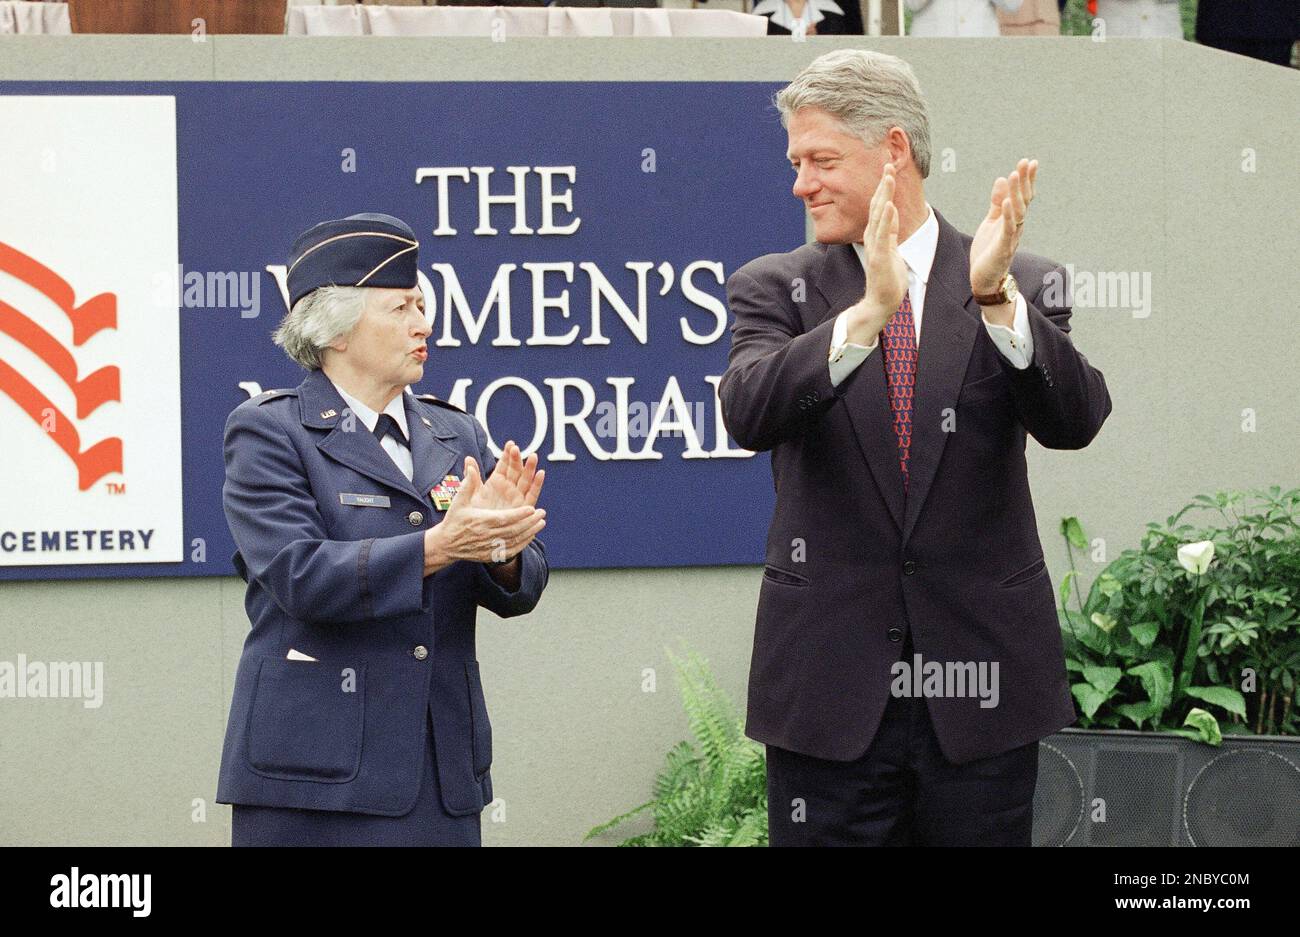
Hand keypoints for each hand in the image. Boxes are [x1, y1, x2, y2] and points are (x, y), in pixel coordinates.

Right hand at [423, 455, 544, 572]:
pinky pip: (511, 550)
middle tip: (542, 513)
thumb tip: (471, 466)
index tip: (531, 508)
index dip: (519, 514)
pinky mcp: (492, 555)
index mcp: (481, 522)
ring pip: (515, 540)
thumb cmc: (454, 520)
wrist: (446, 544)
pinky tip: (531, 535)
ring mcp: (490, 547)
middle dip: (529, 522)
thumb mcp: (459, 501)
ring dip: (530, 531)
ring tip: (541, 522)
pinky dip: (523, 543)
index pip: (504, 519)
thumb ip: (467, 484)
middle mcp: (487, 536)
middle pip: (513, 530)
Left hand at [468, 440, 544, 511]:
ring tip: (533, 457)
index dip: (507, 455)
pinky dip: (537, 484)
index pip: (504, 465)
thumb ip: (471, 477)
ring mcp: (517, 496)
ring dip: (530, 468)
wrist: (480, 534)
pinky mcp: (524, 507)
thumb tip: (468, 459)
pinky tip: (540, 473)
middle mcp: (509, 487)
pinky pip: (532, 494)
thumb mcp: (470, 494)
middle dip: (518, 459)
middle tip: (518, 449)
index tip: (510, 444)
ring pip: (526, 479)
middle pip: (516, 470)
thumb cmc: (475, 514)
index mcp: (497, 482)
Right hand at [844, 162, 908, 345]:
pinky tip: (888, 205)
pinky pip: (883, 236)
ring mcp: (876, 246)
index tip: (889, 167)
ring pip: (880, 215)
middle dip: (884, 183)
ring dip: (884, 195)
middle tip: (888, 163)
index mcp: (878, 233)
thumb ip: (890, 231)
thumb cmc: (888, 278)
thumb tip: (891, 213)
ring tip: (888, 177)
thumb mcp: (891, 248)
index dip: (885, 186)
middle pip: (879, 204)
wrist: (881, 301)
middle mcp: (874, 236)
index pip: (881, 204)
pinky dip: (886, 220)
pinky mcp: (879, 258)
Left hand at [971, 158, 1036, 295]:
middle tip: (1025, 162)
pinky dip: (1008, 215)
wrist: (984, 278)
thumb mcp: (991, 222)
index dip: (1026, 179)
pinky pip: (1007, 229)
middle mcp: (1016, 226)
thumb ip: (997, 202)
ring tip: (1014, 175)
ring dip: (1016, 193)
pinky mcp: (1003, 247)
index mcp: (1013, 219)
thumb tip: (1002, 179)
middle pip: (1023, 200)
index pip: (1023, 195)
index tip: (1029, 162)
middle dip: (1024, 181)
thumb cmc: (988, 251)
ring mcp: (1011, 236)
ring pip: (1017, 212)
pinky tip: (1007, 202)